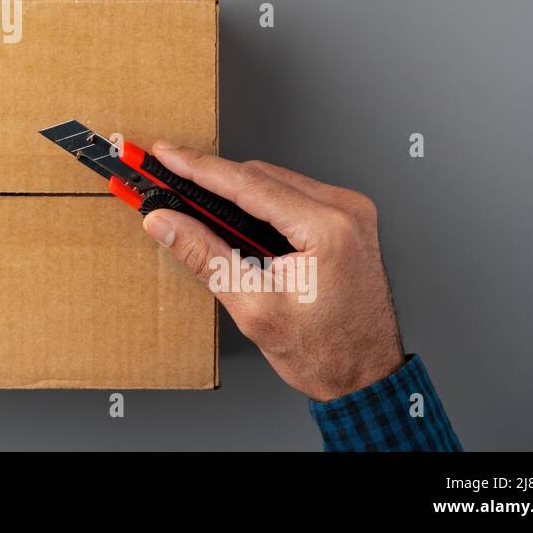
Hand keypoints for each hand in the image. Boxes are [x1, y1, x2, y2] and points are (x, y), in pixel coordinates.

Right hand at [142, 144, 404, 401]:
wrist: (367, 376)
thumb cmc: (324, 352)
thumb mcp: (253, 307)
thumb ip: (204, 256)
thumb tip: (166, 223)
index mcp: (327, 229)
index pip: (248, 183)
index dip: (198, 168)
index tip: (165, 156)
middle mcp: (345, 211)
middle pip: (261, 175)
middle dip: (210, 176)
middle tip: (167, 175)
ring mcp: (350, 212)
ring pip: (275, 180)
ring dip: (233, 187)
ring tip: (191, 195)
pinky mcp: (346, 219)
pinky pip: (292, 194)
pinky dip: (258, 199)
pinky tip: (231, 210)